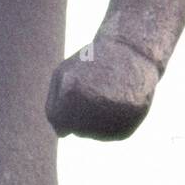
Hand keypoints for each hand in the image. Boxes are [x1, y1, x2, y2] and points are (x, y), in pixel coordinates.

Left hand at [45, 37, 159, 139]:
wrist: (131, 50)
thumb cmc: (92, 61)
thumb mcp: (62, 74)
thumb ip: (53, 107)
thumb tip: (62, 134)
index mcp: (70, 95)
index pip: (59, 123)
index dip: (66, 107)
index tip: (80, 87)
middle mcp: (91, 110)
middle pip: (76, 130)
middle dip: (81, 113)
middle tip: (96, 88)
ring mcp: (111, 121)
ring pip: (94, 134)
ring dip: (97, 119)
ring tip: (108, 93)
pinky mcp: (128, 127)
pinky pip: (113, 134)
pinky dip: (113, 122)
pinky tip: (118, 102)